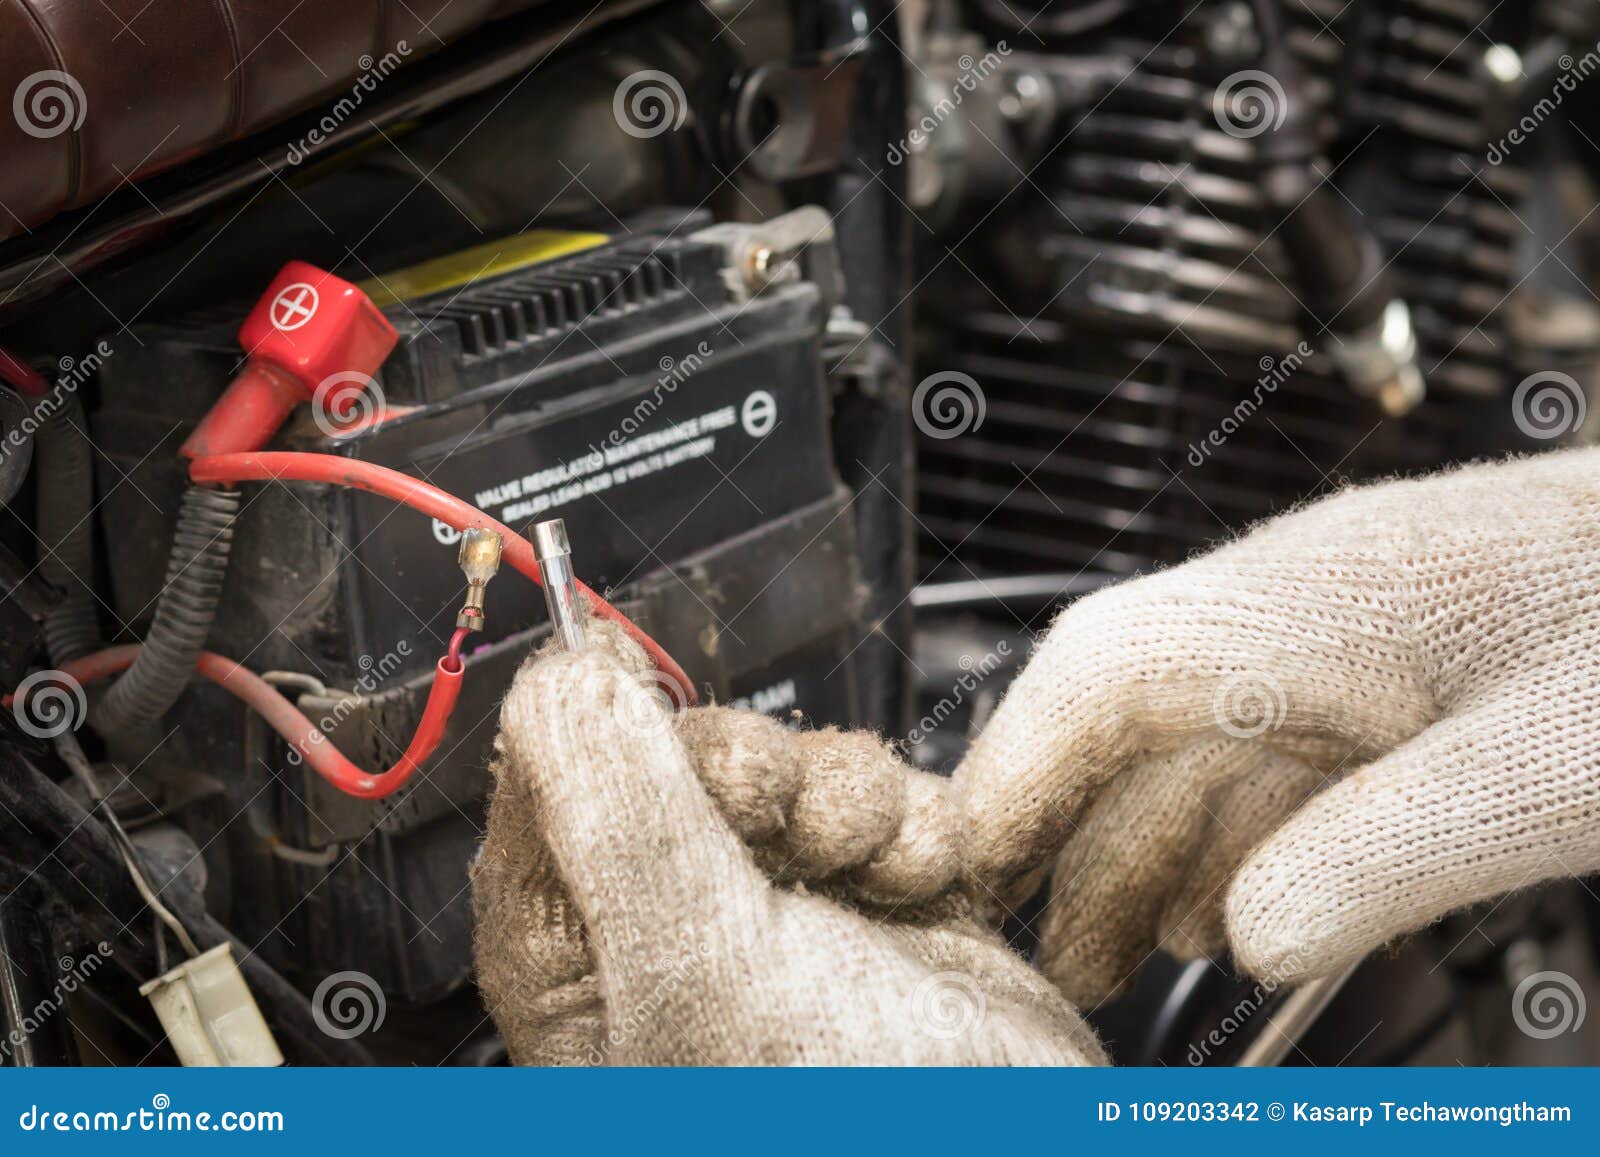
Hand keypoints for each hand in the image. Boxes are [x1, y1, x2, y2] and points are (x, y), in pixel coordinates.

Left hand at [472, 621, 1103, 1064]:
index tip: (637, 699)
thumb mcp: (699, 964)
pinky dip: (914, 829)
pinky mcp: (884, 893)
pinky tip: (919, 891)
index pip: (547, 787)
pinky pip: (885, 793)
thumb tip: (558, 678)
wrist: (1024, 1143)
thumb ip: (618, 810)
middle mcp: (672, 929)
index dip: (601, 733)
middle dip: (753, 771)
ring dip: (847, 801)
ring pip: (792, 760)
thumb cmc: (845, 1118)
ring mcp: (783, 907)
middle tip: (781, 825)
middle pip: (679, 754)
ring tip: (866, 875)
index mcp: (579, 963)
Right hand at [951, 448, 1599, 1000]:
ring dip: (1146, 853)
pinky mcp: (1380, 675)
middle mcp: (1295, 609)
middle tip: (1040, 959)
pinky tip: (1227, 909)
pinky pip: (1267, 762)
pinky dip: (1230, 841)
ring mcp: (1335, 640)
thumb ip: (1379, 853)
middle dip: (1069, 839)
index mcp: (1306, 598)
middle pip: (1126, 719)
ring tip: (1115, 960)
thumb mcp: (1546, 761)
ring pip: (1193, 748)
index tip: (961, 866)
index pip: (1099, 671)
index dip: (1012, 772)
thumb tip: (1245, 940)